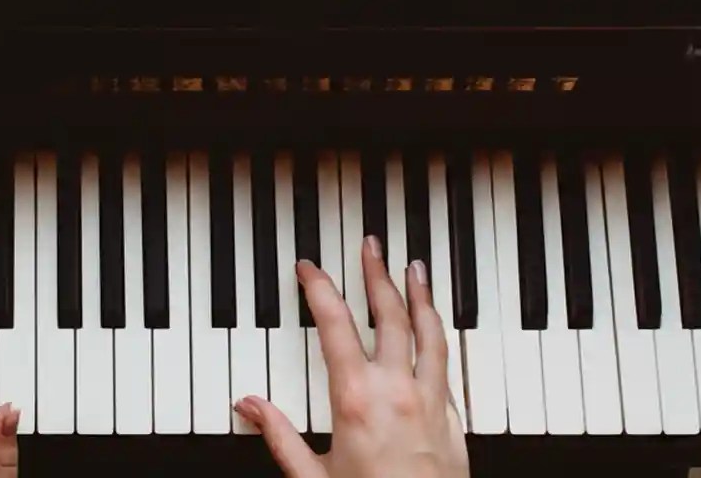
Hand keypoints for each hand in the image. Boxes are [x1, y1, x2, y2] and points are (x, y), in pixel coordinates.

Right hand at [235, 236, 468, 477]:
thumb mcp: (311, 477)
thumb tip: (248, 405)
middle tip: (371, 246)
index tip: (310, 268)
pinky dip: (438, 333)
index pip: (335, 324)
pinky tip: (435, 326)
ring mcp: (430, 399)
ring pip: (428, 330)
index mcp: (356, 398)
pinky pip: (446, 360)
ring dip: (419, 294)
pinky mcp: (452, 416)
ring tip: (414, 268)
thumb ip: (279, 435)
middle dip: (377, 274)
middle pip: (388, 314)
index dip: (321, 288)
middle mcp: (397, 389)